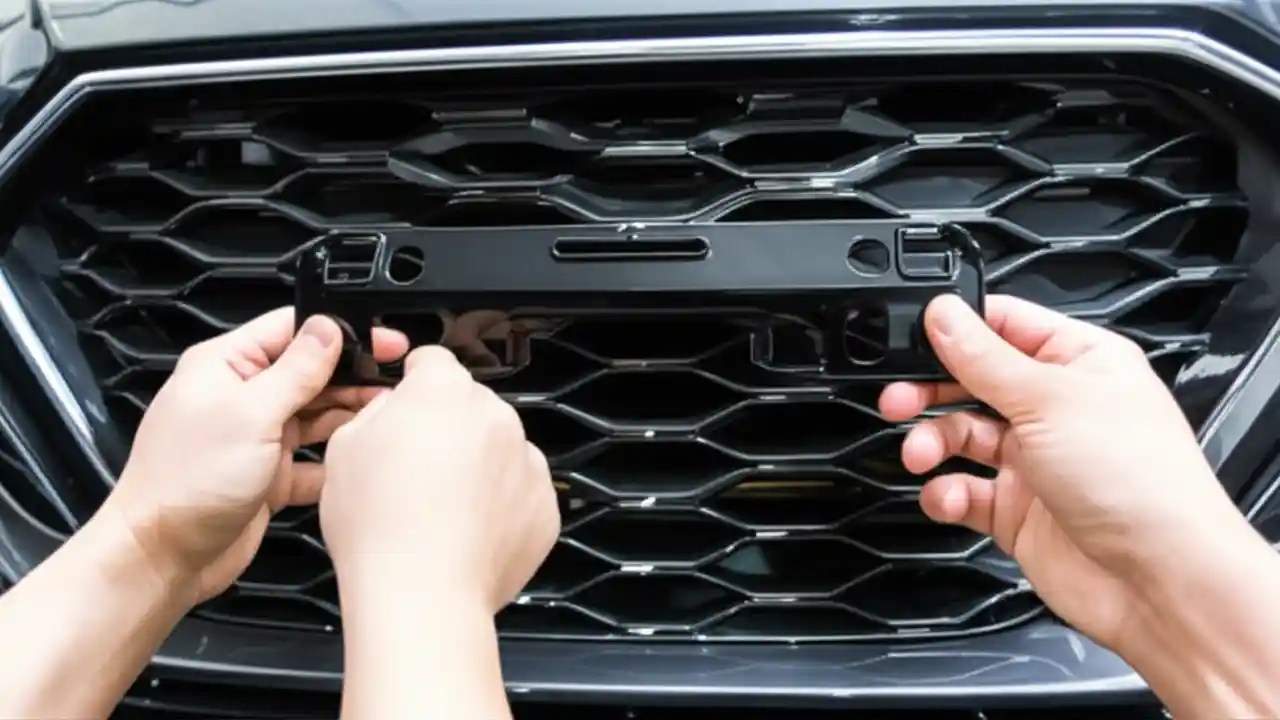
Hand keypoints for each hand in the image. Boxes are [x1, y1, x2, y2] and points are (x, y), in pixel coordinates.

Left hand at [102, 308, 407, 601]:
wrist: (162, 557)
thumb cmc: (186, 482)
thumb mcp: (251, 414)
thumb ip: (296, 370)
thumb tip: (327, 328)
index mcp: (227, 365)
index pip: (292, 329)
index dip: (339, 330)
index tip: (381, 339)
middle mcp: (241, 397)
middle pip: (311, 372)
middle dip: (352, 376)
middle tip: (394, 381)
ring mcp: (256, 436)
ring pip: (316, 414)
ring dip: (349, 417)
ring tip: (385, 417)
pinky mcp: (268, 475)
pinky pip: (314, 459)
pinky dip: (336, 461)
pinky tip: (359, 461)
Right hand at [321, 346, 558, 611]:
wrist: (422, 594)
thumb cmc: (378, 527)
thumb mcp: (345, 450)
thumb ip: (376, 413)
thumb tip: (394, 409)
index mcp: (443, 392)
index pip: (432, 361)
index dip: (414, 380)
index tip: (407, 398)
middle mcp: (494, 416)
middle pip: (469, 407)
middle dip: (446, 429)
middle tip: (413, 470)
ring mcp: (525, 459)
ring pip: (499, 449)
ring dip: (477, 466)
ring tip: (439, 510)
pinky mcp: (544, 502)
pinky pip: (520, 491)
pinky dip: (500, 504)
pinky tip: (466, 529)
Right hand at [878, 294, 1249, 652]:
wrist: (1158, 579)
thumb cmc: (1138, 480)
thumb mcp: (1048, 399)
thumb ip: (983, 358)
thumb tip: (943, 313)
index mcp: (1079, 361)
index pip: (1004, 325)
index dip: (957, 330)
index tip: (914, 339)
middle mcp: (1057, 407)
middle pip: (972, 382)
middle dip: (930, 391)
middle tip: (898, 400)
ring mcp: (1036, 460)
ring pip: (961, 437)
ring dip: (932, 443)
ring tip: (921, 456)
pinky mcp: (1018, 509)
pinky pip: (963, 491)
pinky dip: (946, 494)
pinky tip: (948, 497)